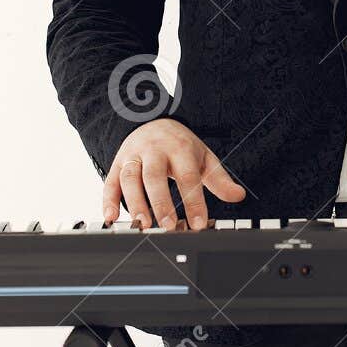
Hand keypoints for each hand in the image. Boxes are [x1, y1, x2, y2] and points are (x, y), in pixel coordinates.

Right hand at [101, 119, 246, 230]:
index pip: (188, 176)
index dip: (193, 201)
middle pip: (154, 175)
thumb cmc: (180, 146)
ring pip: (130, 177)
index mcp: (180, 148)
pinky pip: (110, 181)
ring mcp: (133, 156)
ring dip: (134, 201)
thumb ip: (219, 179)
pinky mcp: (117, 163)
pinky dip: (108, 199)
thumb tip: (238, 195)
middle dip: (161, 201)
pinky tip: (111, 217)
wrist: (152, 121)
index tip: (198, 223)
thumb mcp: (204, 157)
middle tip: (168, 225)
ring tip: (142, 223)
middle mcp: (154, 151)